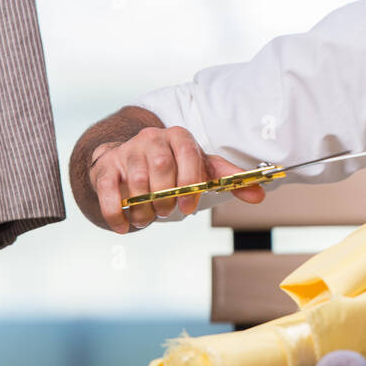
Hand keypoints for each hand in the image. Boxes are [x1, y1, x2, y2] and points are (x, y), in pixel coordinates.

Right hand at [89, 126, 265, 233]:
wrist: (131, 159)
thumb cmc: (174, 167)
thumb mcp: (202, 168)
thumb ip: (229, 180)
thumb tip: (260, 195)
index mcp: (179, 137)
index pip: (188, 154)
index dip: (190, 182)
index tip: (190, 207)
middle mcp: (152, 138)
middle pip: (161, 167)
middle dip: (166, 197)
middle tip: (168, 212)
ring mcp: (127, 151)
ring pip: (136, 181)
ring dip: (144, 208)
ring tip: (150, 218)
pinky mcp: (105, 166)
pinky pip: (107, 190)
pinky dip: (116, 214)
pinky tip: (124, 228)